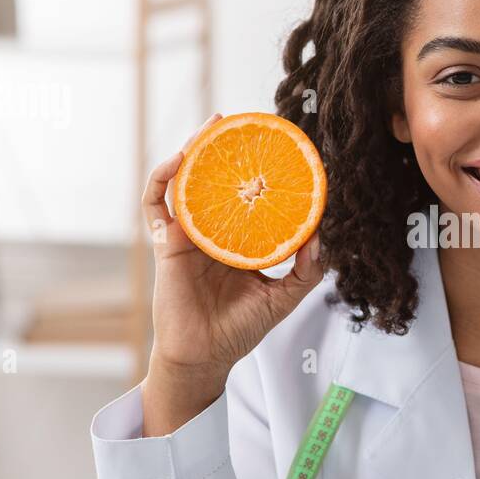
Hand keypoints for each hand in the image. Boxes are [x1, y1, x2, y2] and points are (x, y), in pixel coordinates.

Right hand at [140, 114, 324, 433]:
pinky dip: (164, 178)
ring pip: (186, 181)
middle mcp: (214, 231)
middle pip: (216, 179)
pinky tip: (180, 160)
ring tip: (212, 127)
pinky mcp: (166, 242)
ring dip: (195, 150)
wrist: (205, 356)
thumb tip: (323, 234)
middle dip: (225, 148)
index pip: (249, 195)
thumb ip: (308, 269)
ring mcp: (188, 234)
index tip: (279, 149)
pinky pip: (157, 203)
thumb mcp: (284, 296)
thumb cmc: (241, 329)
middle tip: (241, 123)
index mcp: (240, 239)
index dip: (260, 172)